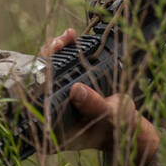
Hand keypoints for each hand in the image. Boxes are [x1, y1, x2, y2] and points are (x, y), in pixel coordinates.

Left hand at [41, 28, 159, 164]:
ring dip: (55, 51)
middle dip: (47, 57)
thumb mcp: (110, 115)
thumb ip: (94, 105)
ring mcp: (58, 100)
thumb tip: (76, 90)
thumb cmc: (118, 125)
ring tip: (67, 36)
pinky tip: (70, 38)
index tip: (50, 59)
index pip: (39, 99)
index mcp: (55, 129)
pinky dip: (64, 51)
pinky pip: (60, 67)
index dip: (42, 76)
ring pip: (48, 71)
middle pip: (40, 81)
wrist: (125, 125)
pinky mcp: (67, 87)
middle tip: (59, 43)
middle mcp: (52, 113)